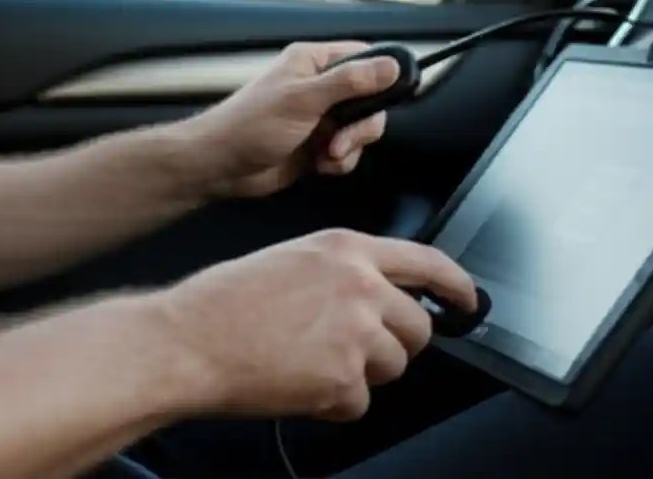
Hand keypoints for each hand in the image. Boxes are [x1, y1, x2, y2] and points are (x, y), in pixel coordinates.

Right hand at [156, 229, 476, 420]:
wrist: (186, 341)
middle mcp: (361, 287)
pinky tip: (296, 383)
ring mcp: (356, 335)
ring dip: (361, 374)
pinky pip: (360, 402)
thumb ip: (343, 272)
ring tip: (310, 361)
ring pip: (393, 367)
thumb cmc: (224, 301)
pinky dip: (333, 403)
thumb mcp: (293, 259)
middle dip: (393, 345)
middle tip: (351, 350)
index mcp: (348, 249)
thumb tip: (377, 300)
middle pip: (417, 330)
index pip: (428, 264)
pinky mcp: (343, 380)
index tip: (466, 301)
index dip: (456, 287)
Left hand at [192, 42, 399, 198]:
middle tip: (343, 140)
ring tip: (327, 157)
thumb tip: (393, 65)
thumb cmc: (254, 124)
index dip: (382, 76)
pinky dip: (340, 161)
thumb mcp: (304, 99)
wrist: (220, 166)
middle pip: (369, 99)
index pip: (364, 57)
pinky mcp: (317, 145)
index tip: (390, 97)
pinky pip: (347, 151)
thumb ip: (350, 82)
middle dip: (362, 125)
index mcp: (314, 62)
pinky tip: (321, 167)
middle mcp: (320, 86)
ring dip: (351, 147)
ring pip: (361, 129)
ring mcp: (320, 117)